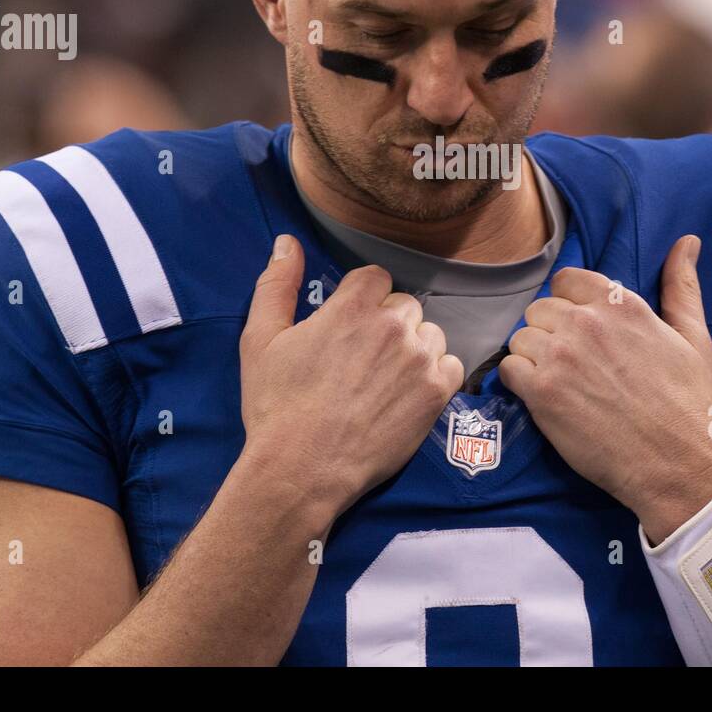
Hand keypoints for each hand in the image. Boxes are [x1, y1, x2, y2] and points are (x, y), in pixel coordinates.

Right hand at [238, 235, 463, 517]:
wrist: (301, 469)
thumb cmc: (276, 405)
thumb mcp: (260, 340)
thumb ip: (277, 284)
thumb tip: (288, 242)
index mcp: (352, 306)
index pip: (376, 277)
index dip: (362, 300)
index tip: (348, 327)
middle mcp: (393, 325)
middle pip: (404, 306)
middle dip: (387, 324)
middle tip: (361, 360)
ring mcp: (419, 359)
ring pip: (430, 335)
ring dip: (414, 349)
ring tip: (385, 380)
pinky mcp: (436, 393)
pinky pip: (451, 366)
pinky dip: (435, 376)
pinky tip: (407, 395)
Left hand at [500, 235, 711, 542]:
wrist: (674, 463)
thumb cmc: (687, 403)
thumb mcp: (693, 337)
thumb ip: (681, 285)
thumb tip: (687, 241)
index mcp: (619, 303)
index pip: (565, 280)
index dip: (568, 304)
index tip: (580, 330)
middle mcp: (586, 322)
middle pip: (539, 309)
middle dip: (550, 333)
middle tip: (572, 364)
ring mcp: (560, 356)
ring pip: (520, 338)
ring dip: (533, 358)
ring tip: (560, 383)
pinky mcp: (541, 392)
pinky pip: (508, 369)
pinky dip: (520, 382)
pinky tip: (544, 397)